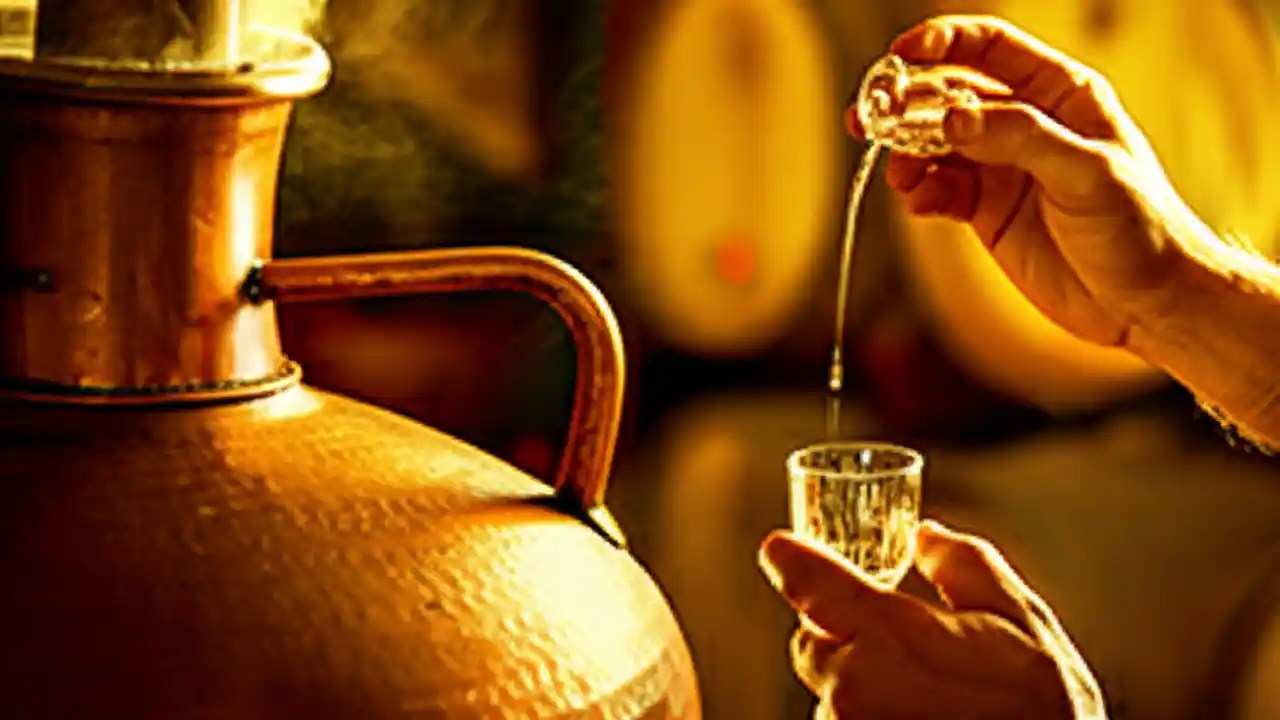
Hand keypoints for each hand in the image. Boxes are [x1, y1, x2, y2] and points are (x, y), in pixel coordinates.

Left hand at [758, 521, 1105, 718]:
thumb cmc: (1045, 715)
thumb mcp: (1025, 625)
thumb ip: (966, 566)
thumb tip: (927, 535)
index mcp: (889, 634)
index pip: (810, 582)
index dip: (793, 560)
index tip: (780, 549)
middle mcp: (852, 689)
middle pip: (813, 644)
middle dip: (845, 640)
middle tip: (906, 655)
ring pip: (830, 696)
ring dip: (862, 694)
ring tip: (928, 708)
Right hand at [853, 15, 1213, 348]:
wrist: (1147, 303)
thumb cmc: (1140, 227)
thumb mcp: (1086, 173)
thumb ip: (1019, 139)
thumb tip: (953, 118)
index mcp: (1060, 94)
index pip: (991, 48)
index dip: (943, 43)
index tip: (899, 55)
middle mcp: (1026, 124)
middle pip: (949, 95)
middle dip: (906, 104)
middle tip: (871, 119)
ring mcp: (1003, 168)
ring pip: (935, 145)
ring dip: (908, 155)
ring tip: (900, 176)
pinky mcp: (987, 211)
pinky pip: (939, 190)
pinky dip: (921, 194)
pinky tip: (921, 204)